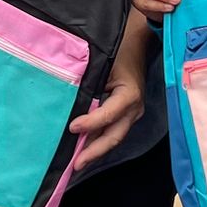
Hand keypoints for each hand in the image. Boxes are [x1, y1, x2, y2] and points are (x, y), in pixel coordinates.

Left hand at [70, 21, 148, 168]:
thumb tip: (69, 101)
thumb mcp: (104, 63)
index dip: (91, 123)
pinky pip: (112, 130)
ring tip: (77, 163)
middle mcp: (134, 108)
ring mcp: (132, 113)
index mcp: (129, 95)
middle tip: (76, 165)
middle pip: (114, 136)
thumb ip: (90, 83)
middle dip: (94, 152)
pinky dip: (98, 140)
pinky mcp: (127, 114)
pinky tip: (84, 148)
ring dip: (95, 150)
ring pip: (113, 136)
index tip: (72, 128)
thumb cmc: (119, 49)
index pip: (108, 114)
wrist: (137, 42)